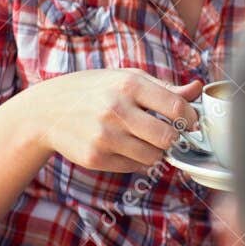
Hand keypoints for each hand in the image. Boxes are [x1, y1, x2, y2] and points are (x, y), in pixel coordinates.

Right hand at [23, 70, 201, 172]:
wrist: (46, 112)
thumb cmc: (94, 90)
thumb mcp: (127, 78)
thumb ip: (165, 88)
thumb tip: (198, 89)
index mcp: (129, 84)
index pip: (177, 108)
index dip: (190, 118)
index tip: (190, 122)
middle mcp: (116, 110)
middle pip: (168, 137)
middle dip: (174, 139)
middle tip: (168, 134)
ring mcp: (104, 136)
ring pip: (153, 157)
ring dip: (155, 151)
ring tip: (143, 139)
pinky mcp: (95, 158)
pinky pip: (134, 167)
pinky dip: (136, 160)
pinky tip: (123, 146)